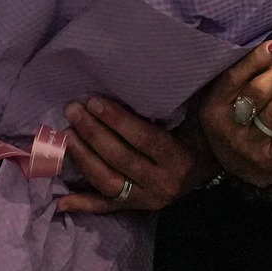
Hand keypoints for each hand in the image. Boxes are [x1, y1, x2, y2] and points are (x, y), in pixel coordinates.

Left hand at [57, 95, 206, 213]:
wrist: (210, 168)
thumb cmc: (200, 133)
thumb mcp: (199, 116)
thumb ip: (185, 97)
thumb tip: (171, 63)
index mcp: (179, 158)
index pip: (144, 139)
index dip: (117, 121)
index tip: (94, 101)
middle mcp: (162, 182)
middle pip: (121, 159)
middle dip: (93, 134)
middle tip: (73, 110)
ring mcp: (147, 198)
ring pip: (109, 182)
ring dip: (84, 159)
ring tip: (66, 135)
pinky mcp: (136, 207)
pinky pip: (107, 207)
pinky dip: (83, 204)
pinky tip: (61, 201)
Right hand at [196, 41, 271, 187]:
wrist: (244, 169)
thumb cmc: (237, 123)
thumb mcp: (228, 101)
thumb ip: (243, 77)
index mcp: (213, 108)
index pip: (233, 77)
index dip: (256, 59)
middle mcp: (227, 129)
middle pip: (259, 91)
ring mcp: (249, 148)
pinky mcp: (270, 161)